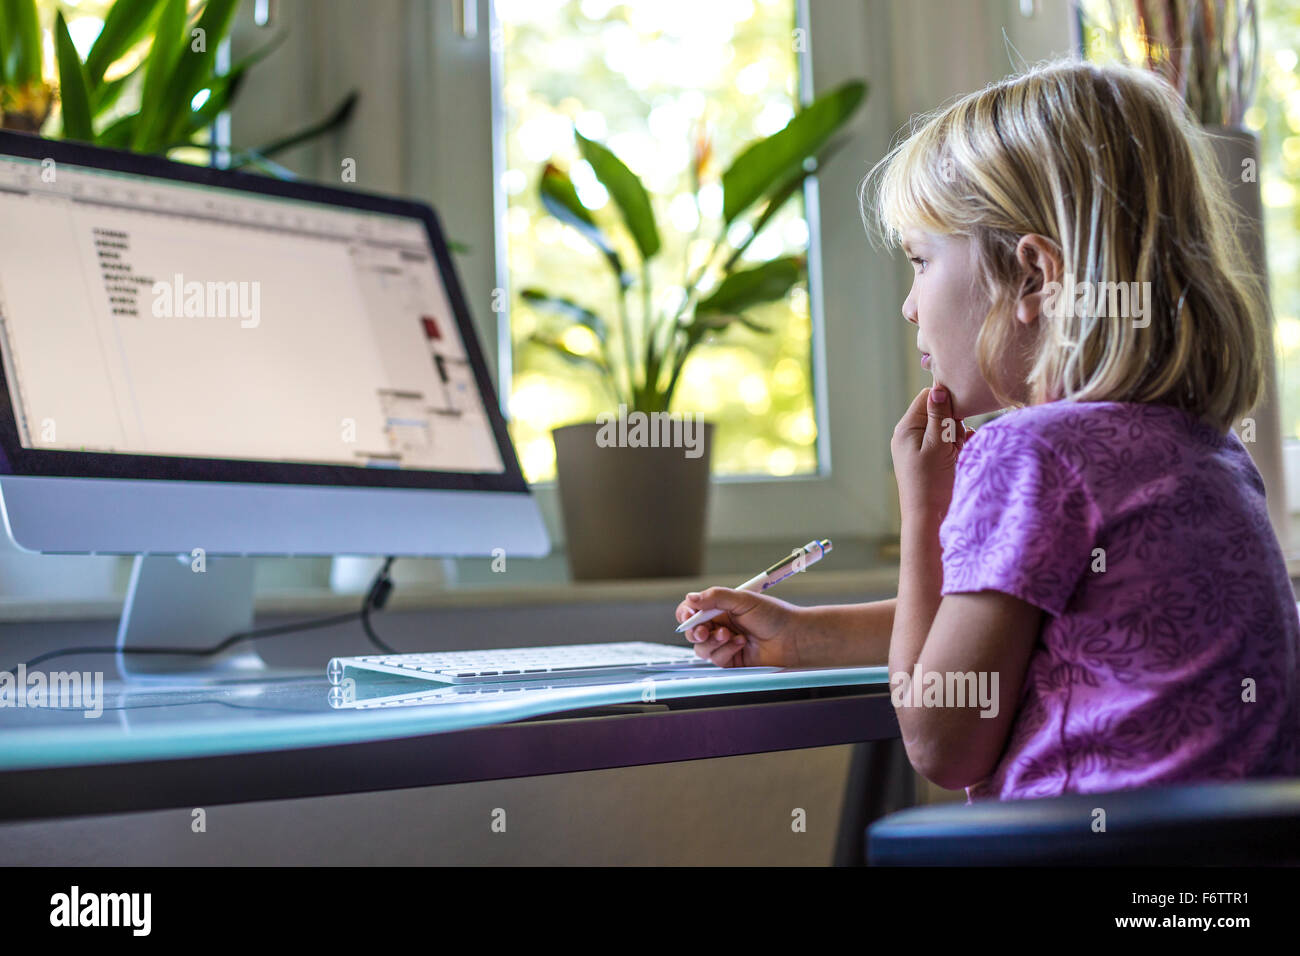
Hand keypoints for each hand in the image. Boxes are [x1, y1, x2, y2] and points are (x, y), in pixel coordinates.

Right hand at [674, 587, 805, 667]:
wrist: (793, 637)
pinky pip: (717, 659)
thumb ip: (715, 597)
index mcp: (721, 609)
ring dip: (714, 642)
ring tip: (731, 635)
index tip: (688, 615)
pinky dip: (726, 651)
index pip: (693, 611)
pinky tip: (741, 644)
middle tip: (705, 630)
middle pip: (692, 632)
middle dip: (696, 631)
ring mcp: (725, 645)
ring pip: (702, 648)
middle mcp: (720, 626)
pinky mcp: (731, 661)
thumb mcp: (743, 599)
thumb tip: (691, 598)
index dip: (686, 614)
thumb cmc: (774, 616)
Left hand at [890, 384, 973, 524]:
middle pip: (940, 412)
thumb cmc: (931, 483)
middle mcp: (912, 435)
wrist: (930, 519)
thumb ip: (938, 416)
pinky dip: (960, 448)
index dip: (946, 401)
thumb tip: (937, 388)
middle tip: (954, 443)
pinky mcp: (934, 459)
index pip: (927, 398)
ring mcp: (923, 448)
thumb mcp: (936, 445)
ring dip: (958, 438)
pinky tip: (964, 457)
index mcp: (906, 428)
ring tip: (957, 455)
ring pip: (948, 428)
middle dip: (954, 423)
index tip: (959, 415)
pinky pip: (951, 444)